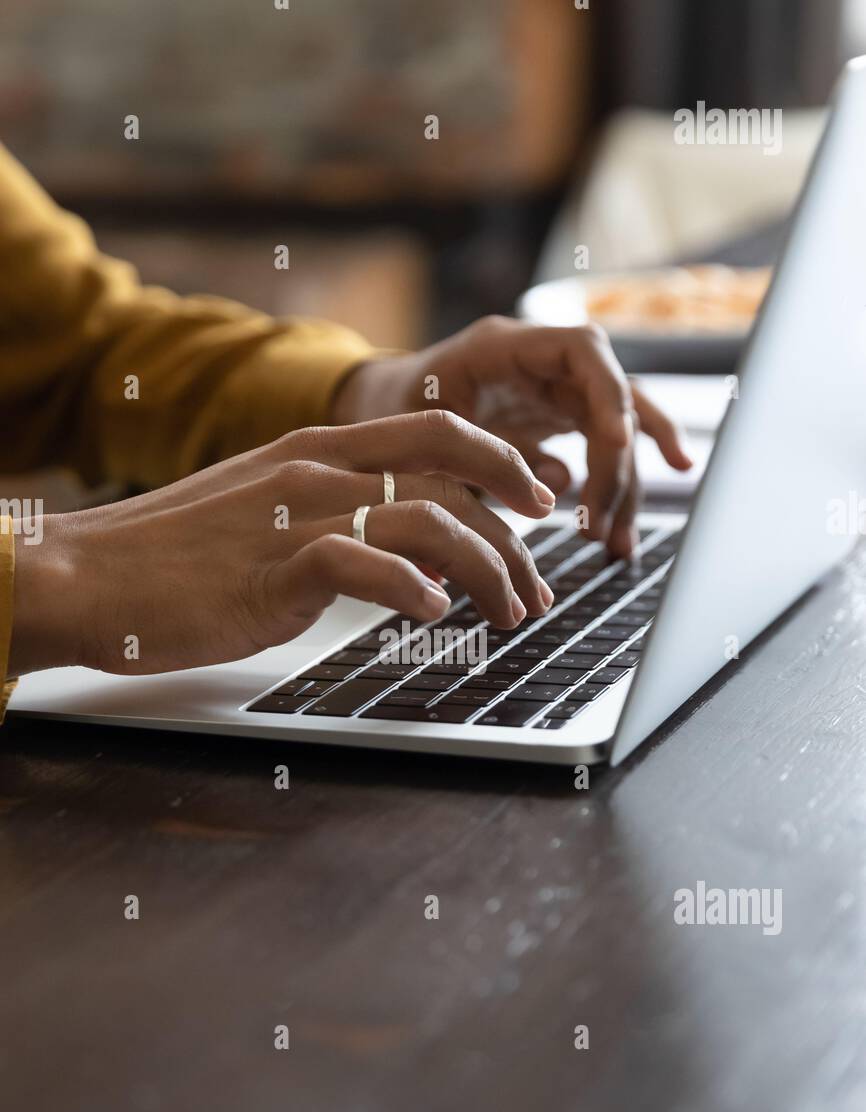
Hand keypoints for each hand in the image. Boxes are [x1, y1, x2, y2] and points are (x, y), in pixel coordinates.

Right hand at [9, 412, 555, 677]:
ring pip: (426, 519)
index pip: (434, 430)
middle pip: (450, 474)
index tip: (539, 501)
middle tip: (544, 577)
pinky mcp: (274, 568)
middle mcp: (316, 470)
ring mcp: (297, 514)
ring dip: (486, 569)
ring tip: (510, 614)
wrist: (89, 575)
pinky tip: (435, 614)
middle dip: (515, 527)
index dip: (501, 461)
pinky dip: (411, 588)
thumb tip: (402, 552)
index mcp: (316, 450)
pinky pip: (362, 565)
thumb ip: (332, 517)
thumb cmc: (174, 556)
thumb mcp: (263, 513)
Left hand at [331, 316, 692, 556]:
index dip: (609, 397)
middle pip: (609, 397)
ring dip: (623, 483)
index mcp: (504, 347)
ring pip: (615, 424)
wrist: (377, 406)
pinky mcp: (558, 414)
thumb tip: (542, 497)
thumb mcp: (418, 437)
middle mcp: (540, 360)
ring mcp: (553, 386)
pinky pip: (605, 437)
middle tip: (599, 528)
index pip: (583, 351)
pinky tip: (662, 484)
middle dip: (615, 465)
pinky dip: (626, 466)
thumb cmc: (388, 412)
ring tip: (617, 542)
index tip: (614, 450)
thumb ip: (470, 466)